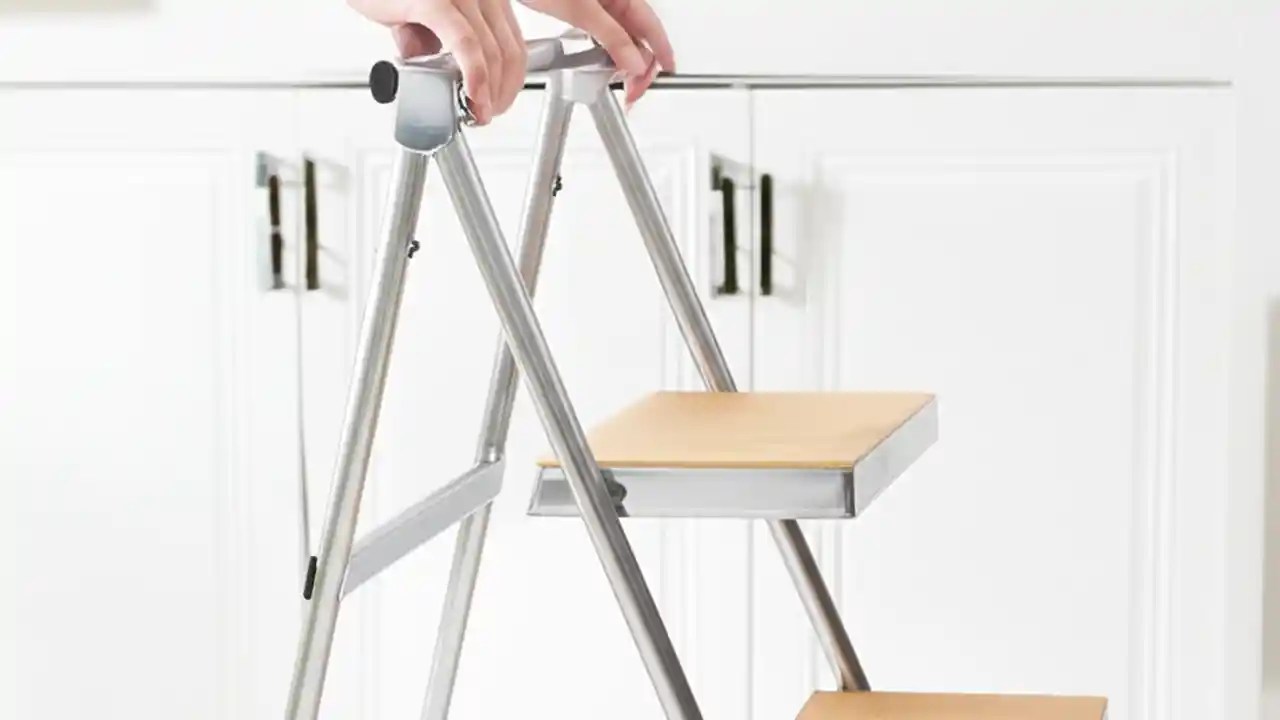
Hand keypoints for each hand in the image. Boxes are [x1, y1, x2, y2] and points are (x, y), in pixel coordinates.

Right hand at [349, 0, 526, 123]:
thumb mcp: (426, 17)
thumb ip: (442, 41)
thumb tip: (444, 74)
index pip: (514, 42)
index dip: (513, 80)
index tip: (500, 101)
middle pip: (508, 51)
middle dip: (502, 92)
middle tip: (487, 113)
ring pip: (491, 52)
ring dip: (489, 92)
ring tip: (477, 111)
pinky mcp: (432, 1)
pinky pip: (464, 44)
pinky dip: (474, 75)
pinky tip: (472, 96)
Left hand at [520, 0, 673, 104]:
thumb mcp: (581, 9)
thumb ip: (612, 37)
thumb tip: (636, 63)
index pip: (652, 28)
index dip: (662, 53)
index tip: (668, 73)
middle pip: (639, 35)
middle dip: (641, 64)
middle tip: (633, 91)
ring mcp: (599, 3)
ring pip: (621, 37)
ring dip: (623, 61)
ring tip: (620, 82)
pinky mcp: (581, 8)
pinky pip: (603, 33)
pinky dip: (605, 51)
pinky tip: (601, 63)